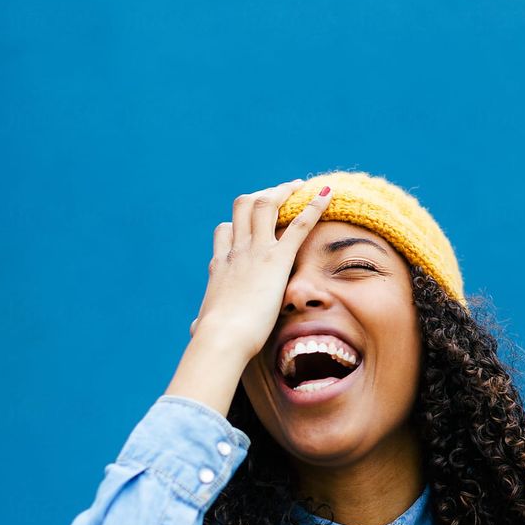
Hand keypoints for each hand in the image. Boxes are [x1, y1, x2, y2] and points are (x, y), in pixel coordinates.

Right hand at [188, 178, 331, 358]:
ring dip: (284, 191)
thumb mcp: (204, 323)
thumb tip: (196, 328)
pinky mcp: (276, 260)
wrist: (222, 337)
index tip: (251, 222)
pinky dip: (314, 207)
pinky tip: (327, 196)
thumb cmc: (213, 337)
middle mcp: (236, 250)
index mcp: (220, 265)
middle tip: (280, 193)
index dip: (239, 222)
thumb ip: (202, 322)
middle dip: (262, 194)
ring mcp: (255, 251)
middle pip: (244, 206)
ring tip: (300, 186)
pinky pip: (299, 225)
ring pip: (266, 204)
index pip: (225, 231)